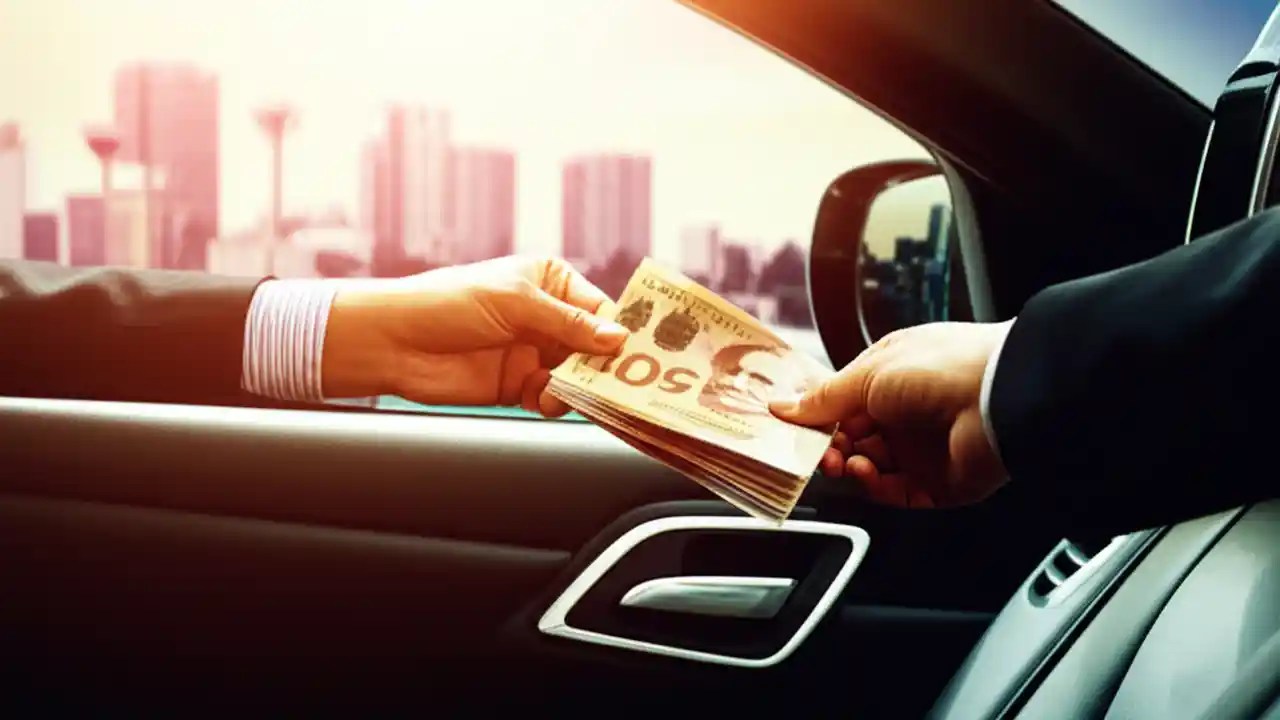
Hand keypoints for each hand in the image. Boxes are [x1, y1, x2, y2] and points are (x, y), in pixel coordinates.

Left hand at [320, 256, 627, 415]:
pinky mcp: (518, 385)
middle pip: (595, 347)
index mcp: (550, 282)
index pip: (600, 309)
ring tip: (562, 390)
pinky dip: (555, 401)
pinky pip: (554, 396)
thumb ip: (569, 324)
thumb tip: (618, 338)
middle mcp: (547, 317)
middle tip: (615, 383)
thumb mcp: (515, 304)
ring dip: (577, 386)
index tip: (639, 355)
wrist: (394, 342)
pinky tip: (543, 399)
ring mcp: (533, 352)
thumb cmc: (448, 303)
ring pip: (577, 375)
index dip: (619, 332)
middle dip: (602, 365)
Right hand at [771, 321, 1012, 507]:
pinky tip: (866, 473)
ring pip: (870, 468)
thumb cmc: (941, 367)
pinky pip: (896, 493)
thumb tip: (781, 406)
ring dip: (849, 466)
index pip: (843, 405)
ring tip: (844, 462)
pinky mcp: (939, 483)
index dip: (818, 419)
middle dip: (829, 447)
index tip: (794, 429)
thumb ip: (823, 398)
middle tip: (815, 451)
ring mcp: (923, 449)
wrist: (1002, 397)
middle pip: (853, 440)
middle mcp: (906, 413)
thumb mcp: (868, 374)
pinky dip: (875, 487)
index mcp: (891, 378)